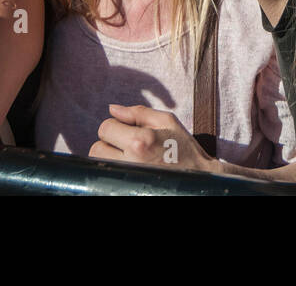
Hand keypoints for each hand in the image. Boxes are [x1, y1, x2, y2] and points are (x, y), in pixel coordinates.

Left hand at [89, 103, 218, 172]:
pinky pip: (108, 178)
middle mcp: (131, 160)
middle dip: (108, 143)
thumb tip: (112, 109)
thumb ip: (138, 112)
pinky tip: (128, 167)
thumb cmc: (184, 147)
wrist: (198, 177)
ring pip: (99, 165)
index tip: (126, 129)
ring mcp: (129, 177)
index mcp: (140, 140)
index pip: (105, 128)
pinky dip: (113, 170)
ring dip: (109, 157)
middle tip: (125, 144)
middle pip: (97, 148)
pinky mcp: (129, 187)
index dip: (114, 125)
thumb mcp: (167, 121)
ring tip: (127, 156)